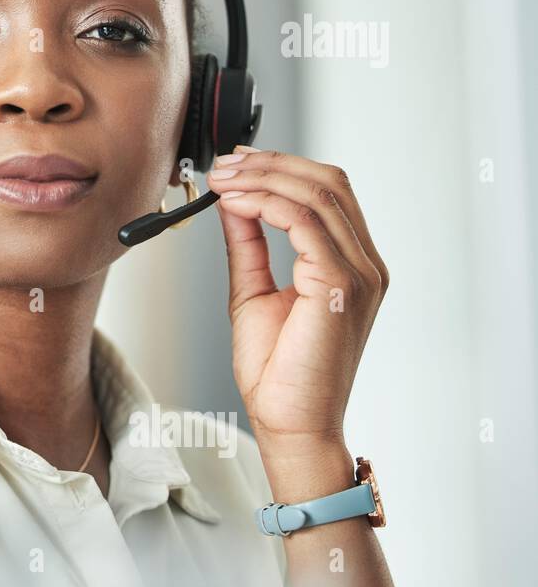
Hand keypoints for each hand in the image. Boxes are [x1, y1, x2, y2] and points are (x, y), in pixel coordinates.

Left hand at [206, 146, 389, 456]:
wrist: (288, 422)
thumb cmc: (277, 372)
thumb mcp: (253, 291)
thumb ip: (248, 244)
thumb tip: (233, 201)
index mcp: (350, 264)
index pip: (328, 192)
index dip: (281, 167)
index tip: (235, 163)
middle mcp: (364, 265)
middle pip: (328, 182)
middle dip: (271, 164)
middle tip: (224, 165)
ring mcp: (359, 274)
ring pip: (317, 195)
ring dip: (263, 178)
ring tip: (222, 180)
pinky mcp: (340, 285)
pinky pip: (306, 224)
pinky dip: (267, 204)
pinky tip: (236, 202)